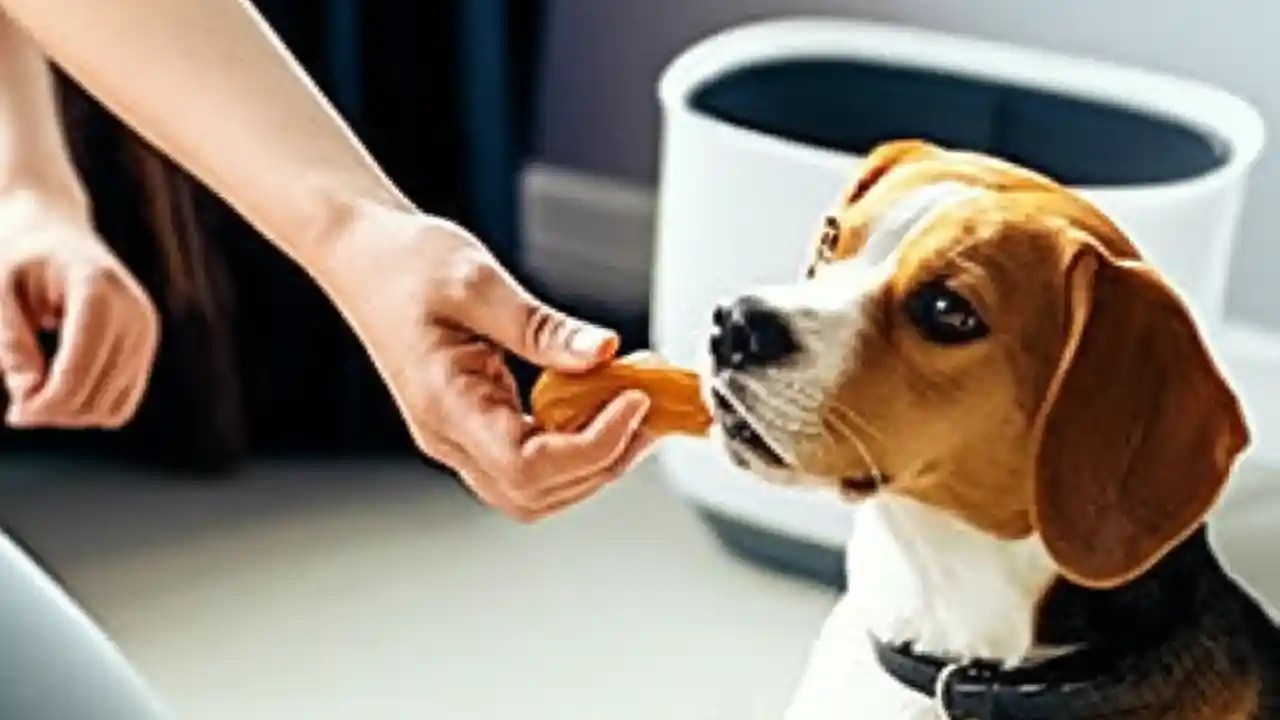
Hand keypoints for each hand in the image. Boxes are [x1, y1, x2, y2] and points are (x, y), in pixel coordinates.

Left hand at [0, 193, 159, 428]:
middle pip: (97, 393)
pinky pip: (125, 402)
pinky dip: (92, 409)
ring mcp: (146, 330)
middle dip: (54, 411)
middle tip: (18, 406)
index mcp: (97, 290)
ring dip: (72, 414)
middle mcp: (133, 312)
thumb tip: (28, 397)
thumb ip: (10, 343)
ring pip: (113, 406)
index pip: (79, 367)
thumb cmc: (20, 260)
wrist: (54, 232)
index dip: (46, 402)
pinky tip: (63, 393)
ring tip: (37, 397)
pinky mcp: (147, 344)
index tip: (15, 414)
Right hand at [315, 204, 652, 520]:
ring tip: (633, 406)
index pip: (528, 467)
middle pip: (538, 492)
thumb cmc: (403, 264)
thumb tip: (603, 352)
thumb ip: (543, 328)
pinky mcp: (472, 425)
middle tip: (649, 407)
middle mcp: (448, 435)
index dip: (593, 446)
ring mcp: (458, 436)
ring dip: (594, 457)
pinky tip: (600, 401)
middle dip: (606, 458)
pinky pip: (530, 459)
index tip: (633, 401)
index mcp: (445, 405)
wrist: (361, 255)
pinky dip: (574, 441)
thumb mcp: (478, 282)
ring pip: (536, 488)